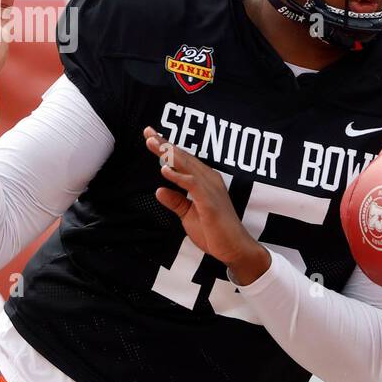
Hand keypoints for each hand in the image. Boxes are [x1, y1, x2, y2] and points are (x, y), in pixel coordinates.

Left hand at [142, 127, 270, 283]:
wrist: (233, 248)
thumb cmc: (215, 232)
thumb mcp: (188, 216)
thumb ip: (176, 202)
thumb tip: (159, 190)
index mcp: (204, 181)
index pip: (183, 161)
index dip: (167, 148)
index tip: (151, 136)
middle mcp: (209, 180)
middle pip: (183, 158)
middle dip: (165, 145)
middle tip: (148, 132)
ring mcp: (210, 190)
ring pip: (187, 166)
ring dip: (169, 154)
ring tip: (153, 143)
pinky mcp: (209, 202)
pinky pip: (192, 185)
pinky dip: (178, 176)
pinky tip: (164, 170)